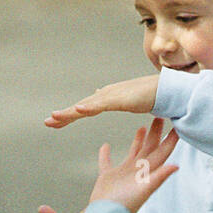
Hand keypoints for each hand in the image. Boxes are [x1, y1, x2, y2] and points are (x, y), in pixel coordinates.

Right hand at [38, 119, 177, 212]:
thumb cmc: (125, 206)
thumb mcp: (145, 190)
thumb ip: (159, 177)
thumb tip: (176, 166)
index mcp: (147, 172)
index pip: (162, 153)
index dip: (170, 139)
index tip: (177, 124)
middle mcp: (137, 172)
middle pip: (150, 148)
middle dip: (156, 132)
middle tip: (161, 115)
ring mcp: (123, 174)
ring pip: (133, 152)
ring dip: (138, 139)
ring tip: (143, 125)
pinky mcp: (107, 178)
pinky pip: (107, 163)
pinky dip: (105, 154)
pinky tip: (106, 145)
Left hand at [45, 75, 159, 127]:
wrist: (165, 90)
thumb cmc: (149, 95)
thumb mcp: (125, 101)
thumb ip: (111, 100)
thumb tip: (99, 95)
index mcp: (106, 98)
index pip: (83, 109)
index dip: (68, 115)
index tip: (54, 122)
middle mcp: (105, 95)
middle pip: (81, 107)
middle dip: (63, 115)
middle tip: (47, 122)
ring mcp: (111, 96)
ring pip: (86, 106)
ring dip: (70, 112)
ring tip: (54, 117)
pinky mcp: (120, 99)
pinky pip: (101, 105)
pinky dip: (89, 108)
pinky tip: (78, 110)